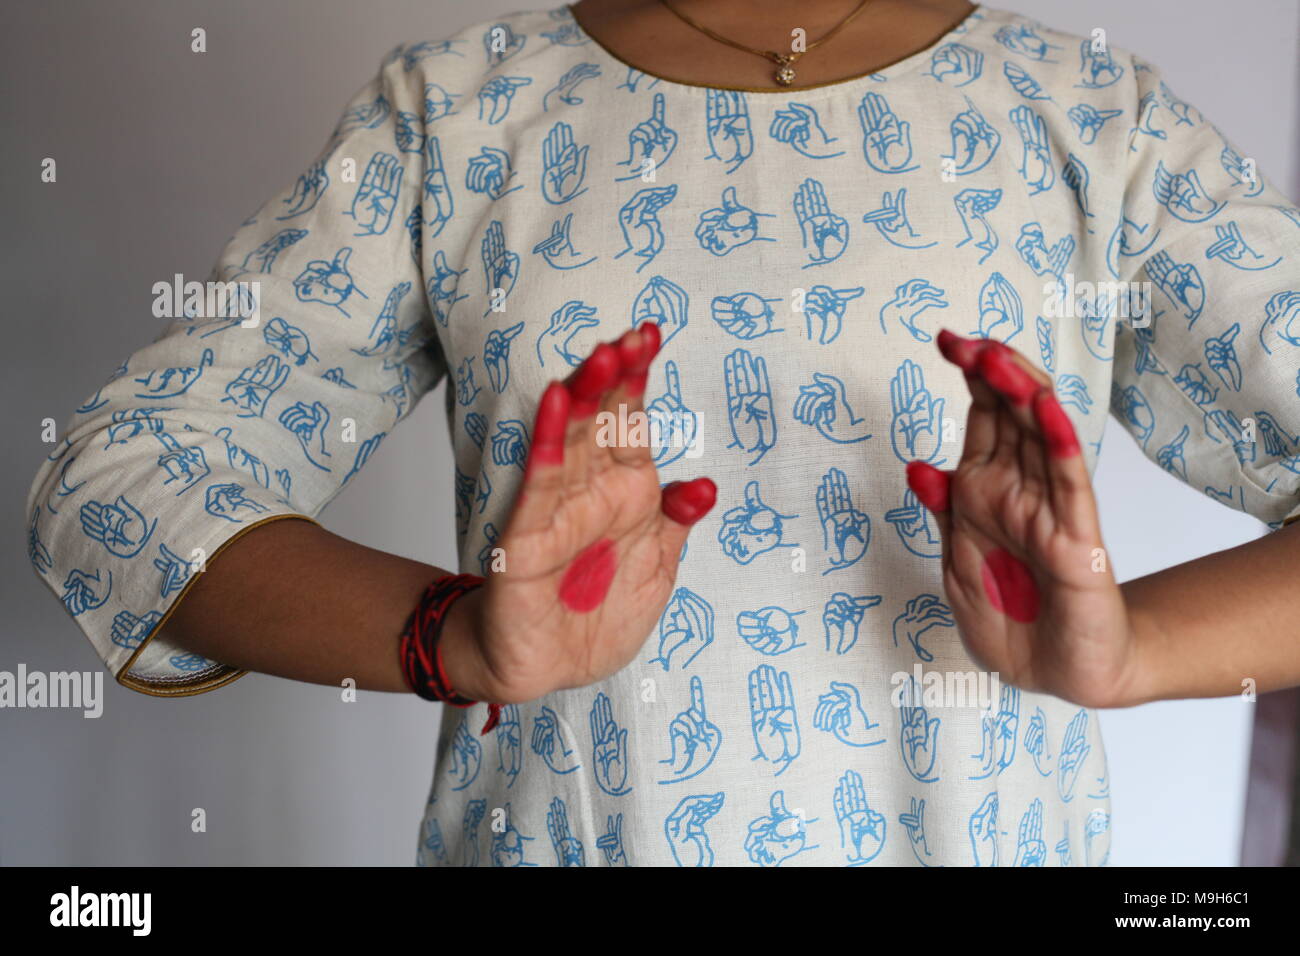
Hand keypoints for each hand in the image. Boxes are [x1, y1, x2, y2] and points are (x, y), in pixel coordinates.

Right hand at [441, 323, 716, 704]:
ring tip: (600, 356)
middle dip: (617, 377)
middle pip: (603, 421)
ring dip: (584, 396)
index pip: (633, 424)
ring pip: (572, 440)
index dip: (639, 380)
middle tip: (630, 336)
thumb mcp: (656, 573)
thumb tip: (706, 486)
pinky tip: (554, 405)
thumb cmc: (597, 618)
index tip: (650, 334)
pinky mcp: (526, 536)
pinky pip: (540, 484)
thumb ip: (675, 525)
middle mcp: (593, 491)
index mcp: (629, 493)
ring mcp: (558, 509)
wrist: (543, 669)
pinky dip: (547, 444)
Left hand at [905, 331, 1135, 707]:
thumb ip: (944, 513)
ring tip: (997, 358)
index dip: (970, 376)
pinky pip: (1069, 485)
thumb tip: (916, 466)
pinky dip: (1060, 445)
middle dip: (991, 373)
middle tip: (965, 341)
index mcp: (984, 492)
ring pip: (1041, 437)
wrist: (1056, 674)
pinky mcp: (1077, 541)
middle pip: (1012, 415)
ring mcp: (1051, 511)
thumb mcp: (957, 563)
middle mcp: (1019, 491)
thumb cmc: (1010, 619)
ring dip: (1021, 394)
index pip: (984, 418)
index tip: (946, 339)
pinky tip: (1044, 410)